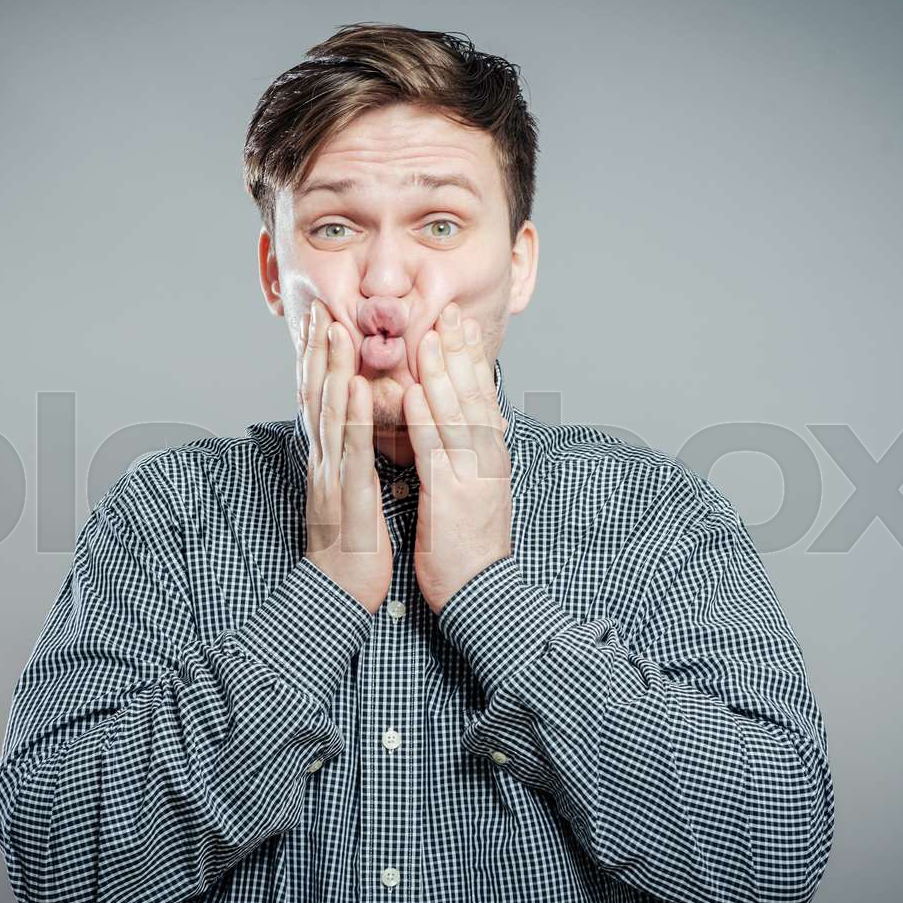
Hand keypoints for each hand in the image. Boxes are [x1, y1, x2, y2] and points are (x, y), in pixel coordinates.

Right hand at [298, 301, 392, 611]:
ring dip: (332, 368)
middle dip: (318, 349)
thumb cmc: (351, 548)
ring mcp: (331, 477)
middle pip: (317, 396)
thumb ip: (349, 459)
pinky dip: (351, 415)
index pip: (319, 399)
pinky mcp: (347, 496)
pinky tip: (354, 385)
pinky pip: (350, 450)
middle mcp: (323, 461)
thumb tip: (353, 430)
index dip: (317, 358)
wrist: (339, 595)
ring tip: (337, 329)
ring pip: (330, 414)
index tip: (320, 318)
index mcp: (327, 459)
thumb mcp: (350, 493)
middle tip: (319, 307)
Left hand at [403, 304, 512, 613]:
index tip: (460, 323)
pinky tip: (411, 395)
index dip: (472, 357)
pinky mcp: (451, 497)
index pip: (482, 396)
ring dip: (440, 375)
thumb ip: (470, 454)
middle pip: (474, 395)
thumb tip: (467, 424)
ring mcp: (472, 477)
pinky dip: (423, 420)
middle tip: (449, 312)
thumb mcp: (477, 490)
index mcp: (491, 457)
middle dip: (461, 351)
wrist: (480, 591)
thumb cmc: (470, 544)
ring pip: (456, 416)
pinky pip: (435, 452)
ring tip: (427, 339)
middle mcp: (487, 460)